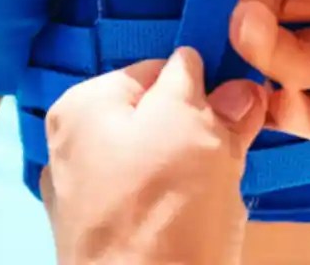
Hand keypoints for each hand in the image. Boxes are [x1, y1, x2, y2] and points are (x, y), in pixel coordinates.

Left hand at [42, 48, 265, 264]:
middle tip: (226, 160)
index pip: (156, 71)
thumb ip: (215, 98)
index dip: (203, 87)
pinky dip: (177, 212)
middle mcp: (70, 146)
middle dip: (200, 136)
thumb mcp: (199, 131)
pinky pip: (152, 207)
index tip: (237, 109)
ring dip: (194, 177)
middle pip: (157, 121)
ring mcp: (83, 197)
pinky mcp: (104, 239)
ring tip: (210, 202)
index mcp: (82, 104)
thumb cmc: (163, 212)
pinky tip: (193, 229)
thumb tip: (238, 86)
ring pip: (159, 166)